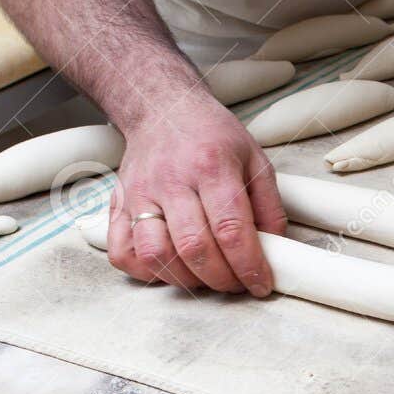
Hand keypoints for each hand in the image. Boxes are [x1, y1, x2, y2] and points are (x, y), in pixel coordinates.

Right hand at [106, 92, 285, 295]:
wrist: (162, 109)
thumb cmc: (210, 135)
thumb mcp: (255, 159)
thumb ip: (269, 206)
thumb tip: (275, 250)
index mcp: (211, 166)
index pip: (230, 229)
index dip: (248, 266)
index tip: (260, 284)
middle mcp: (171, 180)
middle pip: (193, 247)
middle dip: (221, 279)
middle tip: (235, 282)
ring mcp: (138, 193)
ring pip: (155, 255)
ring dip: (185, 280)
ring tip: (204, 276)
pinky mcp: (117, 204)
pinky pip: (122, 252)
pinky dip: (146, 272)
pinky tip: (170, 267)